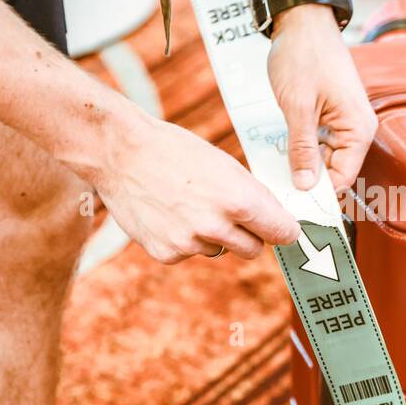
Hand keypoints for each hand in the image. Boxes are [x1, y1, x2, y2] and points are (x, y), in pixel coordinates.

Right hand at [91, 110, 300, 262]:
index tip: (284, 230)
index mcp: (239, 200)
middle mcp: (216, 227)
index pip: (281, 232)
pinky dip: (184, 239)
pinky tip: (168, 214)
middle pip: (253, 250)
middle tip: (233, 215)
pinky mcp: (166, 253)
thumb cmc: (176, 151)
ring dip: (212, 236)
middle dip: (250, 236)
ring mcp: (189, 243)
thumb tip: (276, 221)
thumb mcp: (225, 165)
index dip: (284, 230)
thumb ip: (251, 196)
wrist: (120, 153)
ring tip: (188, 205)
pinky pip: (189, 253)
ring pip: (218, 250)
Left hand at [267, 4, 376, 190]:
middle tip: (277, 187)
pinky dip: (300, 148)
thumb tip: (306, 186)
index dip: (320, 195)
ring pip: (323, 159)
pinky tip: (281, 147)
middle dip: (308, 180)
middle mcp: (357, 128)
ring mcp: (343, 122)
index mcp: (358, 129)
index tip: (293, 206)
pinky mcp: (330, 115)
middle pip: (334, 171)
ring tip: (278, 163)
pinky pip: (317, 143)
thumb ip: (302, 149)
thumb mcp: (298, 106)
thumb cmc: (303, 55)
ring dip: (301, 163)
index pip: (343, 178)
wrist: (300, 20)